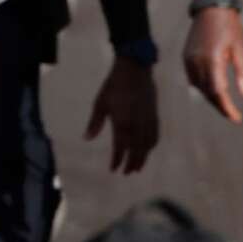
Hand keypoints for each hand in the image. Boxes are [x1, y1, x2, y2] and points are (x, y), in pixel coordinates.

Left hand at [85, 56, 159, 173]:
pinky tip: (148, 149)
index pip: (121, 147)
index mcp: (122, 122)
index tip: (113, 169)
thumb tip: (86, 138)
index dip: (117, 160)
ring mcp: (148, 120)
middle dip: (131, 163)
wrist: (134, 68)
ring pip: (147, 144)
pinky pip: (155, 134)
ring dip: (143, 157)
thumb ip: (95, 122)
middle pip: (136, 149)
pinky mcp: (154, 114)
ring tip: (137, 167)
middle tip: (127, 173)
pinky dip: (151, 145)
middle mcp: (137, 124)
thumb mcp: (100, 103)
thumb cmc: (114, 85)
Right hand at [183, 7, 242, 122]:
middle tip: (233, 115)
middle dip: (220, 106)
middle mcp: (198, 62)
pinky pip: (194, 79)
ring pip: (199, 88)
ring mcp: (189, 60)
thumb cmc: (230, 27)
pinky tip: (213, 90)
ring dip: (211, 98)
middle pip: (208, 93)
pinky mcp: (186, 57)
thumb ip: (242, 72)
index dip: (227, 108)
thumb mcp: (240, 49)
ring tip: (225, 104)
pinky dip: (203, 87)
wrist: (211, 8)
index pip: (218, 92)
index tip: (236, 118)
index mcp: (213, 60)